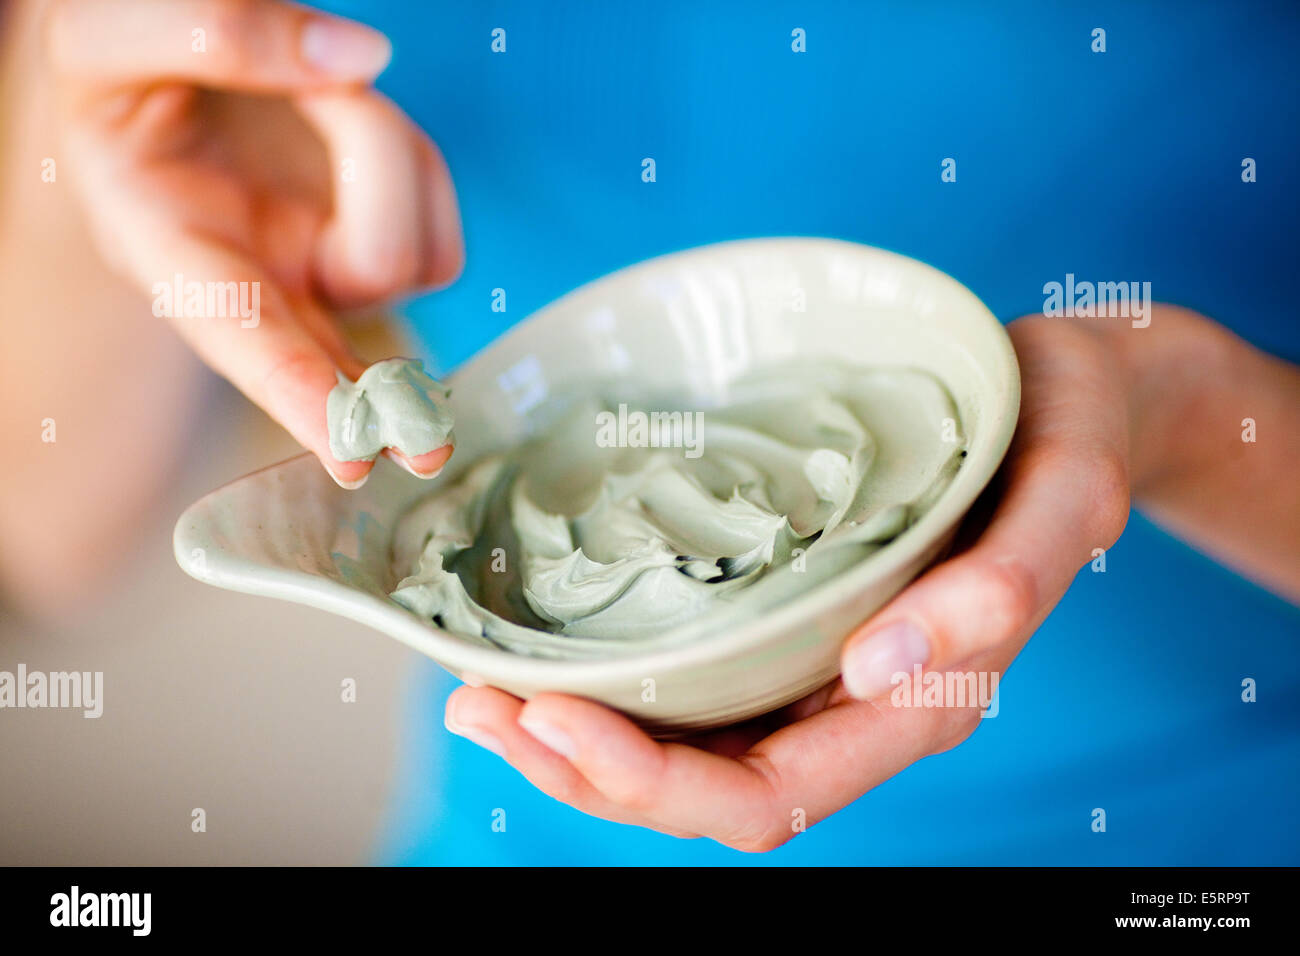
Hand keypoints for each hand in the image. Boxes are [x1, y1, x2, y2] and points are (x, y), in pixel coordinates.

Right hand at [45, 0, 460, 484]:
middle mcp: (254, 278)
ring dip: (381, 149)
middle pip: (338, 356)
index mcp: (166, 245)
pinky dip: (414, 160)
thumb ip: (217, 34)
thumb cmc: (122, 66)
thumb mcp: (109, 35)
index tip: (346, 453)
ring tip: (316, 87)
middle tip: (428, 450)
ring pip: (407, 255)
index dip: (293, 390)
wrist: (167, 67)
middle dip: (382, 406)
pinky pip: (438, 219)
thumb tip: (363, 63)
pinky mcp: (381, 240)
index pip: (236, 330)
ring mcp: (323, 267)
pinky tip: (353, 117)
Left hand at [443, 315, 1131, 849]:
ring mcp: (813, 661)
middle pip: (702, 788)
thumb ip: (998, 592)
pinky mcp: (787, 610)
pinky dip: (609, 677)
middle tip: (476, 706)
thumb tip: (880, 670)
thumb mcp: (1064, 494)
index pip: (768, 797)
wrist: (1072, 396)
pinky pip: (689, 676)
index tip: (548, 718)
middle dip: (582, 767)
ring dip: (576, 735)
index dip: (653, 785)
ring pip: (683, 744)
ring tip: (477, 690)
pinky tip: (542, 640)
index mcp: (916, 703)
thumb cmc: (1070, 435)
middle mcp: (852, 700)